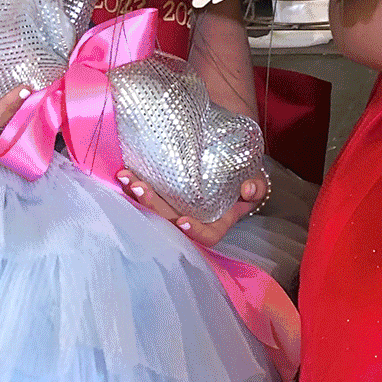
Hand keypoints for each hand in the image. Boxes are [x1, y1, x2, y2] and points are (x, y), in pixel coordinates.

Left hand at [117, 167, 268, 247]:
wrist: (230, 146)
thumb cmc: (244, 167)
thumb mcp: (255, 176)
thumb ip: (256, 184)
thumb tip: (248, 191)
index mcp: (218, 220)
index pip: (207, 235)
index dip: (195, 232)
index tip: (183, 220)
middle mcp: (194, 217)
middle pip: (171, 222)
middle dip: (152, 207)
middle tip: (139, 187)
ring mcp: (176, 204)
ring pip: (155, 209)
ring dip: (137, 196)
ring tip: (127, 178)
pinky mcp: (164, 191)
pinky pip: (148, 193)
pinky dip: (135, 183)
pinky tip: (125, 172)